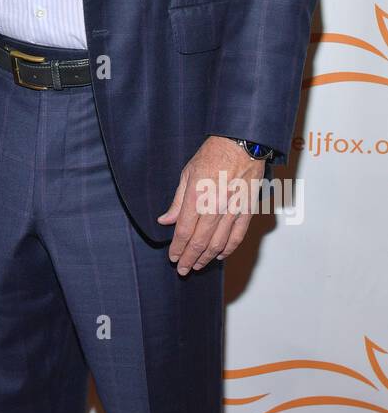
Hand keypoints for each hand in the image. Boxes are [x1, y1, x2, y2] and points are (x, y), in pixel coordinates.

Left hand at [157, 135, 264, 274]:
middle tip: (182, 269)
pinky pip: (237, 236)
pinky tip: (219, 255)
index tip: (173, 257)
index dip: (178, 248)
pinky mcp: (247, 210)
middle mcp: (215, 206)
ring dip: (206, 258)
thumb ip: (177, 201)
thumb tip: (165, 221)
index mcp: (197, 196)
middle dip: (189, 258)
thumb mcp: (188, 173)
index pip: (185, 231)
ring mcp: (233, 209)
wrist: (243, 143)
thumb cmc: (213, 154)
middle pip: (200, 242)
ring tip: (197, 266)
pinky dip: (228, 249)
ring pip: (219, 243)